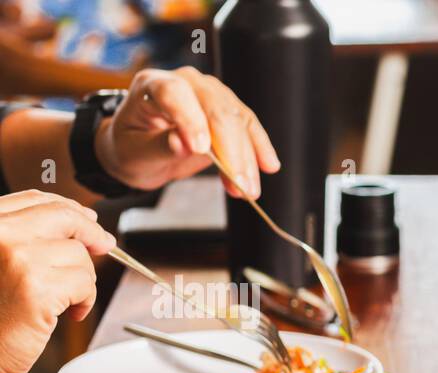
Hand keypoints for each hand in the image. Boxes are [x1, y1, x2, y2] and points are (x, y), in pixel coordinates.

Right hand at [0, 191, 115, 372]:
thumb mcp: (0, 261)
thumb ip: (27, 237)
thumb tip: (85, 222)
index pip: (35, 200)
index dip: (69, 209)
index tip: (89, 221)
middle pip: (63, 217)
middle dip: (91, 233)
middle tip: (105, 245)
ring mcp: (17, 257)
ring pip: (79, 254)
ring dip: (82, 279)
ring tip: (65, 299)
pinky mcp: (37, 288)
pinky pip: (84, 283)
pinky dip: (85, 301)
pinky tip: (69, 314)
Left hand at [95, 67, 279, 197]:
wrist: (142, 147)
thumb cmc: (132, 148)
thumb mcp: (135, 153)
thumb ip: (159, 146)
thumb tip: (183, 144)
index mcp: (151, 85)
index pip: (174, 94)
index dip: (189, 120)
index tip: (200, 151)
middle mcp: (184, 82)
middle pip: (215, 109)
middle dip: (230, 150)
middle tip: (237, 185)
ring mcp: (209, 93)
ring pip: (237, 119)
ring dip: (247, 157)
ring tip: (248, 190)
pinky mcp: (227, 109)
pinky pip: (248, 125)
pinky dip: (259, 148)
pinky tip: (269, 165)